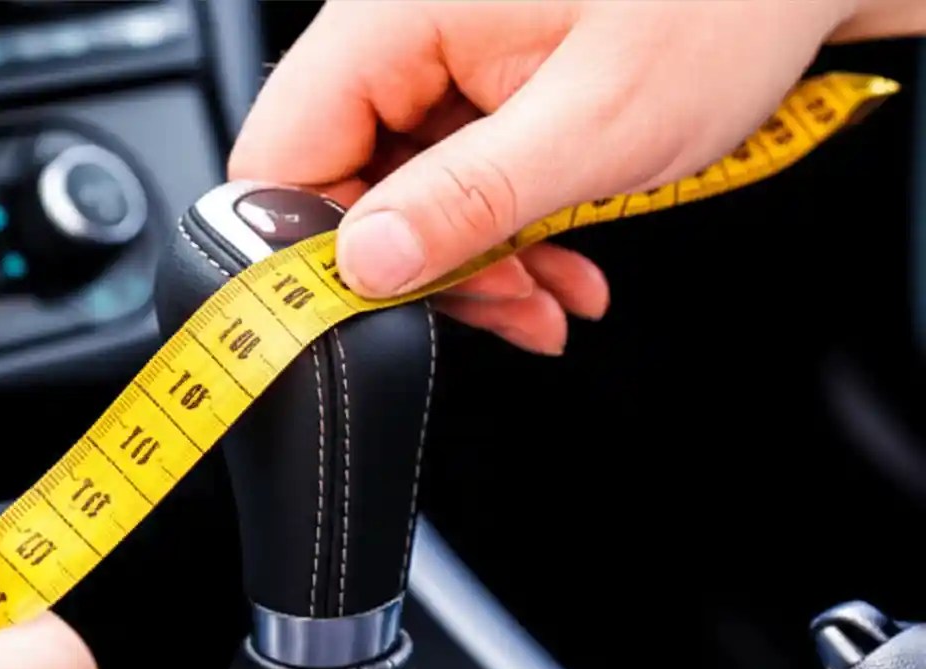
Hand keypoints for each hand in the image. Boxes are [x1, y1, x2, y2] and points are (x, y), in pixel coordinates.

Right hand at [230, 0, 922, 354]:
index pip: (282, 153)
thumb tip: (363, 264)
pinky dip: (497, 234)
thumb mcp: (593, 126)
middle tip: (504, 304)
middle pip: (338, 184)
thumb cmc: (717, 8)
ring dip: (471, 263)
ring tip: (547, 294)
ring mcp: (433, 58)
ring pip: (396, 195)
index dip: (315, 249)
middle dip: (420, 268)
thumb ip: (468, 199)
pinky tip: (553, 264)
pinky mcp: (468, 84)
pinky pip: (445, 180)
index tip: (384, 306)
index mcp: (396, 16)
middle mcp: (397, 30)